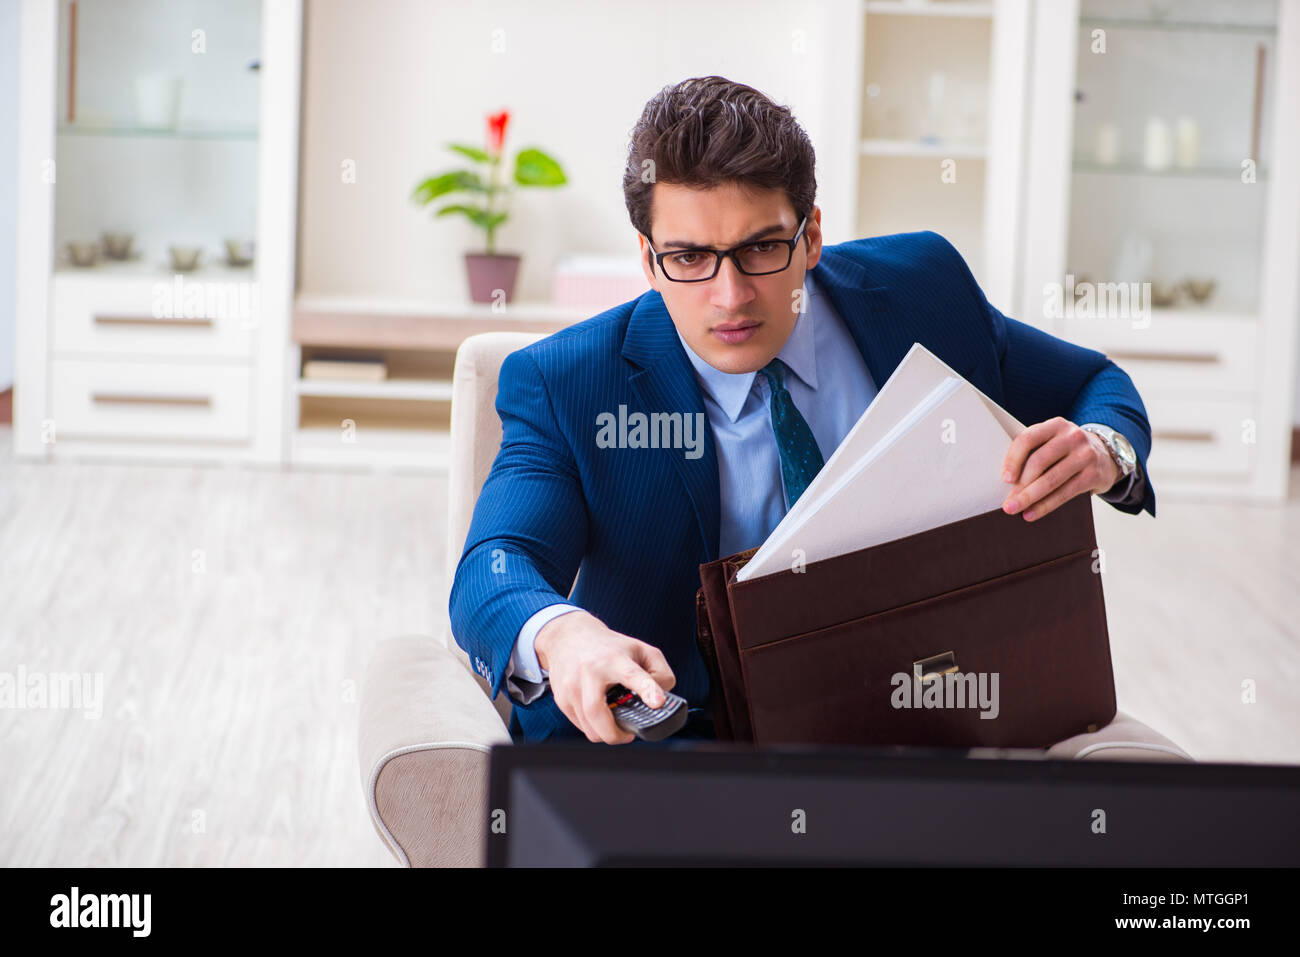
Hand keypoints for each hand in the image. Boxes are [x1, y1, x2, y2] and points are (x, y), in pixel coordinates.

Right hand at [534, 609, 675, 744]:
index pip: (631, 674)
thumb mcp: (641, 649)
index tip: (658, 702)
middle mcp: (589, 672)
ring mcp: (571, 687)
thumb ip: (659, 672)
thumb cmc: (608, 646)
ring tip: (617, 726)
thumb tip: (661, 698)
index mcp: (613, 658)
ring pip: (588, 727)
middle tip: (628, 734)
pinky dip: (594, 728)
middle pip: (597, 712)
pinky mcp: (562, 699)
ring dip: (606, 734)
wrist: (569, 636)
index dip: (647, 689)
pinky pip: (580, 726)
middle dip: (615, 734)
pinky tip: (601, 717)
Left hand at [1000, 417, 1119, 521]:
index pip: (1028, 439)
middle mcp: (1072, 436)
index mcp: (1056, 425)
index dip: (1013, 459)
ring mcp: (1085, 454)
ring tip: (1015, 509)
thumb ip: (1034, 451)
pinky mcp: (1094, 474)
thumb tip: (1007, 480)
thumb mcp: (1054, 441)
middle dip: (1020, 485)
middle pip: (1039, 462)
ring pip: (1051, 480)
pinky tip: (1032, 514)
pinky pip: (1065, 493)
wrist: (1106, 455)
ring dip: (1030, 498)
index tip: (1005, 479)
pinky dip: (1046, 505)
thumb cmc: (1067, 451)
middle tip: (1007, 502)